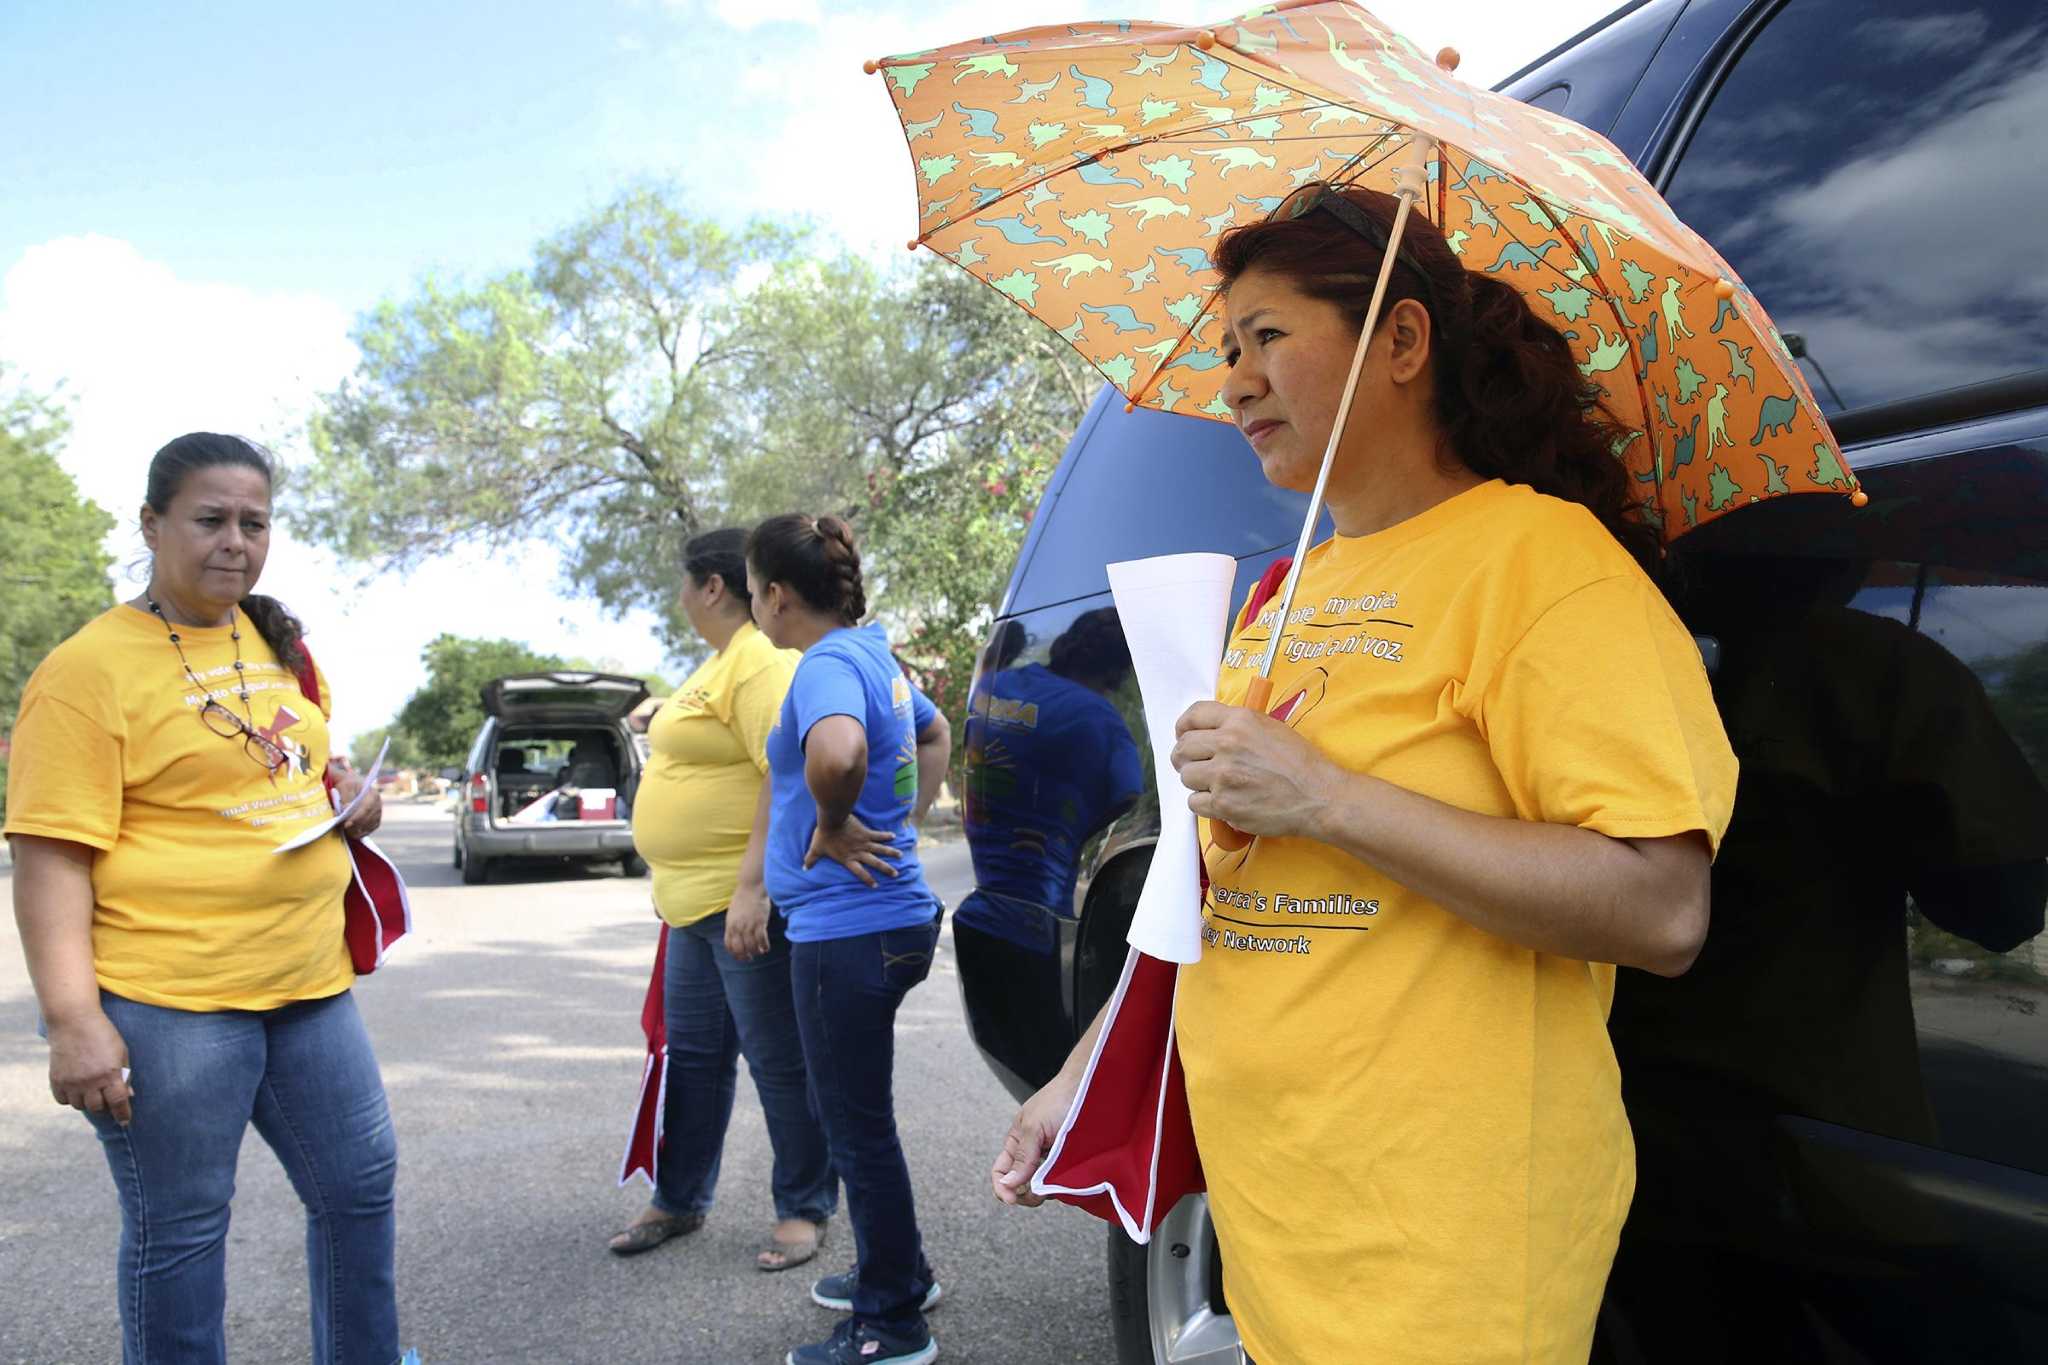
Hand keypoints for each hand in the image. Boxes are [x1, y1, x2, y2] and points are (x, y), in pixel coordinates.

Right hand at [46, 1011, 133, 1125]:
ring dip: (87, 1101)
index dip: (123, 1114)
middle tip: (106, 1097)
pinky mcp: (56, 1080)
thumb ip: (125, 1074)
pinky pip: (63, 1100)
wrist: (73, 1022)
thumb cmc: (102, 1035)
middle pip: (98, 1108)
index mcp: (110, 1074)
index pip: (118, 1102)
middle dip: (104, 1105)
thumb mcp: (121, 1052)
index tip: (125, 1121)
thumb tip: (129, 1095)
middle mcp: (90, 1081)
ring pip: (80, 1106)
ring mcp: (71, 1082)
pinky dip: (70, 1098)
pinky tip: (76, 1087)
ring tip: (91, 1089)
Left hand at [329, 765, 382, 837]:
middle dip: (355, 826)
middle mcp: (378, 804)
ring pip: (370, 825)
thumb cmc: (347, 786)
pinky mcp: (376, 819)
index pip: (366, 808)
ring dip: (358, 830)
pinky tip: (352, 833)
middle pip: (369, 818)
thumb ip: (345, 798)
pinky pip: (370, 829)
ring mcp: (378, 812)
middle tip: (343, 829)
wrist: (352, 786)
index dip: (357, 818)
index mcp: (372, 794)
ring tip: (346, 832)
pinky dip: (362, 833)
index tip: (346, 824)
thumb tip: (345, 810)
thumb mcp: (344, 788)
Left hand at [725, 883, 772, 960]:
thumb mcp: (733, 913)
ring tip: (760, 952)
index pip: (729, 945)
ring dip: (756, 952)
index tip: (740, 956)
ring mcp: (749, 926)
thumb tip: (736, 936)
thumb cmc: (742, 899)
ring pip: (751, 946)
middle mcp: (738, 928)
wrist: (751, 887)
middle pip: (739, 949)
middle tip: (750, 958)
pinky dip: (764, 946)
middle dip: (745, 956)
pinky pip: (762, 940)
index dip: (734, 953)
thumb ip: (733, 925)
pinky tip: (766, 948)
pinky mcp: (759, 923)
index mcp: (730, 925)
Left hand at [803, 815, 901, 887]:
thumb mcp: (816, 849)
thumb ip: (811, 859)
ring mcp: (864, 842)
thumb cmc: (824, 836)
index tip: (876, 885)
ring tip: (900, 855)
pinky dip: (886, 835)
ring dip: (891, 852)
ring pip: (880, 849)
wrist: (832, 821)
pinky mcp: (866, 832)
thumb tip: (804, 867)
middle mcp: (859, 853)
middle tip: (896, 874)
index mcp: (848, 859)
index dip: (868, 879)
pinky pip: (878, 835)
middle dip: (886, 869)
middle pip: (875, 863)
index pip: (860, 872)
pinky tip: (893, 836)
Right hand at [992, 1069, 1081, 1205]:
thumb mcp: (1034, 1127)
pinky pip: (1060, 1181)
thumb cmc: (1057, 1100)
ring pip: (1041, 1186)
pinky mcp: (1069, 1162)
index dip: (1002, 1188)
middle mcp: (1031, 1153)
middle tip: (1038, 1196)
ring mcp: (1051, 1158)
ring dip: (1045, 1191)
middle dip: (1025, 1195)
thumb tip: (1006, 1184)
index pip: (1000, 1172)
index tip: (1012, 1200)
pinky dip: (1061, 1186)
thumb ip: (1021, 1157)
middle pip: (1020, 1185)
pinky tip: (1067, 1181)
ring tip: (1056, 1184)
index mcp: (1016, 1142)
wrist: (1088, 1087)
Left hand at [1171, 700, 1336, 839]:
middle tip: (1195, 765)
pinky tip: (1222, 802)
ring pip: (1186, 776)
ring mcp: (1223, 775)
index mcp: (1239, 720)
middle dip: (1184, 758)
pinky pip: (1194, 803)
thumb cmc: (1300, 763)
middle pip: (1182, 748)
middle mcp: (1227, 744)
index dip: (1183, 727)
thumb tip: (1210, 731)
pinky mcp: (1223, 803)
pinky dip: (1205, 805)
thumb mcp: (1270, 727)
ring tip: (1216, 786)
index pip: (1193, 715)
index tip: (1183, 736)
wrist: (1318, 796)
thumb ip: (1238, 726)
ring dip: (1197, 782)